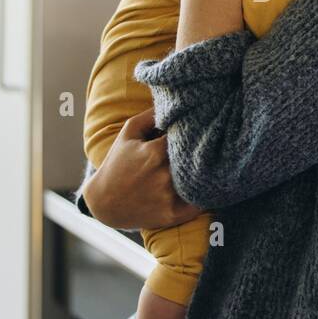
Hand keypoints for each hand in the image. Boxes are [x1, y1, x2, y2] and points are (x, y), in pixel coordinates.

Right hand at [81, 109, 204, 230]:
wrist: (104, 202)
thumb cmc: (118, 162)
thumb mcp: (129, 133)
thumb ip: (151, 115)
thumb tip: (174, 103)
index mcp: (154, 152)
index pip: (188, 136)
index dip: (196, 132)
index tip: (201, 129)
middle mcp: (163, 175)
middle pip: (196, 159)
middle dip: (203, 152)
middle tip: (212, 146)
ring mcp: (168, 197)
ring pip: (199, 181)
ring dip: (206, 173)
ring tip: (213, 164)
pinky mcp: (172, 215)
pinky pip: (199, 204)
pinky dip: (205, 196)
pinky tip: (208, 187)